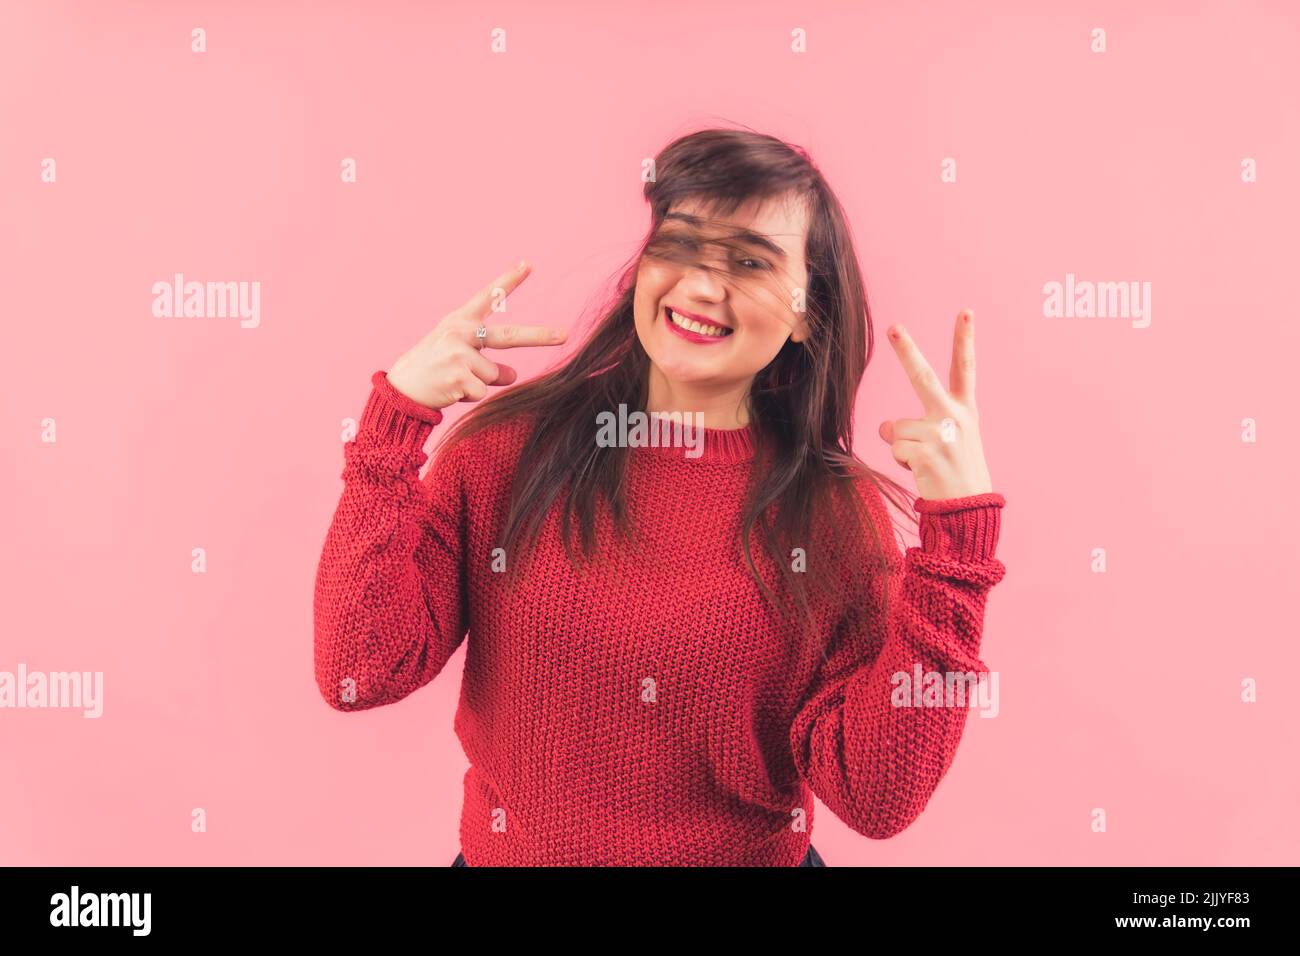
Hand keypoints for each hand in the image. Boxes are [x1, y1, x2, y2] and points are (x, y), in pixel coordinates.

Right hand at [387, 260, 567, 409]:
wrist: (400, 389)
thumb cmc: (433, 369)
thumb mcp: (460, 357)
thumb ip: (489, 362)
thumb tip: (514, 375)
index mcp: (459, 321)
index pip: (487, 297)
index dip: (509, 281)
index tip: (528, 264)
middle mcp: (459, 332)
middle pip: (508, 336)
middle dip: (539, 336)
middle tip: (565, 334)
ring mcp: (458, 354)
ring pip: (494, 374)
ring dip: (480, 384)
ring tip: (454, 380)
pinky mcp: (458, 376)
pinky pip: (482, 391)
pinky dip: (471, 396)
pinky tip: (450, 390)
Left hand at [878, 309, 992, 500]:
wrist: (968, 509)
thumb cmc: (955, 472)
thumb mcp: (944, 442)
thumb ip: (917, 425)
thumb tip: (885, 426)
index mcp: (965, 409)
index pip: (966, 368)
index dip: (965, 339)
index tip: (966, 312)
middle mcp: (955, 416)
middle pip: (923, 377)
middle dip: (907, 350)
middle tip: (894, 326)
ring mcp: (942, 433)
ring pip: (897, 427)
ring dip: (902, 447)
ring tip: (925, 462)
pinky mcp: (927, 452)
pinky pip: (895, 447)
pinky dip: (901, 461)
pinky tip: (922, 472)